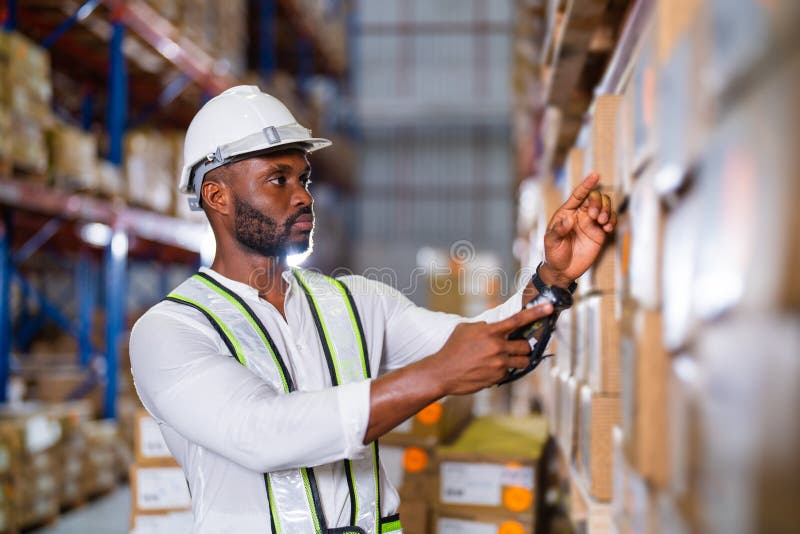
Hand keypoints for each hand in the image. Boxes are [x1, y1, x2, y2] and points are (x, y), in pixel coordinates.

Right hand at [430, 303, 553, 394]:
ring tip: (503, 359)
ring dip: (518, 359)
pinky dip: (504, 370)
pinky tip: (489, 369)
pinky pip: (510, 372)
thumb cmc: (452, 349)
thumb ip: (484, 326)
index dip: (536, 312)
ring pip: (523, 361)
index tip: (550, 306)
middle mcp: (497, 347)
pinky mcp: (497, 378)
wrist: (442, 372)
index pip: (518, 319)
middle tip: (514, 347)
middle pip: (526, 345)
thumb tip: (495, 325)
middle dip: (523, 346)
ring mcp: (499, 363)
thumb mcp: (466, 329)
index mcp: (490, 331)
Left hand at [541, 173, 617, 285]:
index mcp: (566, 212)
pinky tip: (608, 228)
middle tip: (596, 216)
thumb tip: (569, 220)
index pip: (578, 194)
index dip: (587, 184)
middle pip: (595, 198)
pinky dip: (613, 220)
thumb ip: (558, 231)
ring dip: (607, 210)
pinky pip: (610, 220)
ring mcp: (591, 223)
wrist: (563, 270)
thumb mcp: (551, 242)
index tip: (596, 175)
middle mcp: (580, 214)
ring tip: (603, 222)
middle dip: (599, 202)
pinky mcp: (600, 233)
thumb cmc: (553, 254)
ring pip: (605, 206)